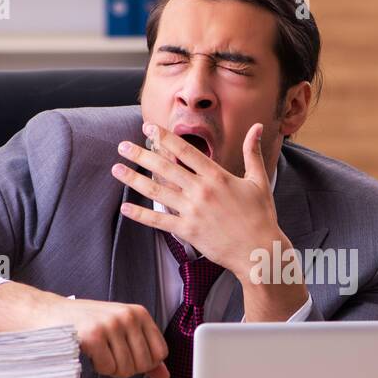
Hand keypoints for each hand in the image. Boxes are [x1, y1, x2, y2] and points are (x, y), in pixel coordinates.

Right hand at [0, 281, 169, 377]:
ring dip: (110, 368)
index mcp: (138, 313)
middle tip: (108, 355)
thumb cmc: (82, 322)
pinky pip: (108, 369)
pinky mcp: (93, 336)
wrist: (45, 313)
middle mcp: (127, 316)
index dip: (143, 362)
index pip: (160, 353)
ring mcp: (110, 325)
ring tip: (97, 352)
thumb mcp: (119, 331)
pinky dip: (97, 367)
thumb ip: (144, 351)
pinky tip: (88, 352)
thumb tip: (164, 375)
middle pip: (144, 364)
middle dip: (126, 368)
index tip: (126, 354)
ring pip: (126, 369)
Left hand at [112, 122, 282, 281]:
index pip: (186, 151)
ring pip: (157, 191)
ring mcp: (193, 211)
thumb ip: (252, 152)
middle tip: (123, 145)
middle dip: (141, 154)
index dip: (165, 138)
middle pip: (165, 168)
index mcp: (217, 176)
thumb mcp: (259, 180)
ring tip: (117, 169)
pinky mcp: (188, 231)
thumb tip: (256, 126)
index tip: (149, 128)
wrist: (260, 251)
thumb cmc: (261, 216)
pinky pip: (160, 221)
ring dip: (134, 179)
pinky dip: (141, 215)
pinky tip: (126, 208)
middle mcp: (202, 191)